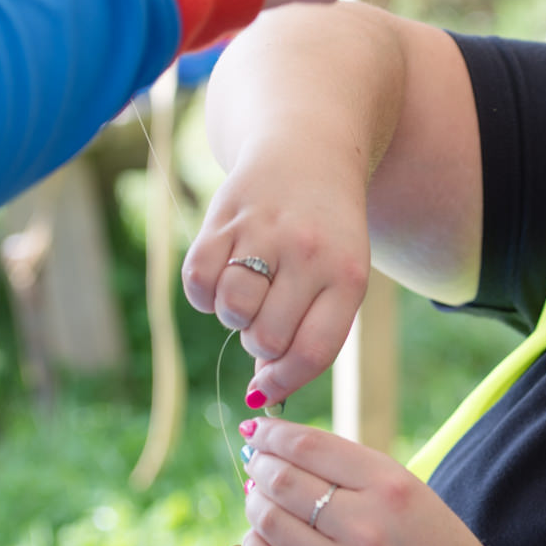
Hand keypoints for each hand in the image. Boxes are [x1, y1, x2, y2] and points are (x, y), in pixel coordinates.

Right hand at [182, 140, 370, 405]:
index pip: (311, 352)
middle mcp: (309, 254)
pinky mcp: (224, 217)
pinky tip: (222, 275)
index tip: (265, 390)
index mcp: (348, 276)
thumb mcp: (341, 277)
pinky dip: (203, 292)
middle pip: (264, 338)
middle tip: (266, 319)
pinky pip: (197, 281)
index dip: (283, 382)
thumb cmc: (327, 233)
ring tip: (248, 294)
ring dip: (231, 316)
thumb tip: (262, 394)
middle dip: (258, 343)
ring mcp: (264, 233)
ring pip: (230, 311)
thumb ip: (311, 333)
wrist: (309, 151)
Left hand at [238, 419, 501, 545]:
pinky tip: (263, 537)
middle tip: (256, 463)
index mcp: (391, 487)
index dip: (272, 434)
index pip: (311, 447)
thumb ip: (353, 473)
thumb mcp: (410, 494)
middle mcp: (366, 526)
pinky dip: (255, 545)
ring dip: (254, 503)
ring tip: (259, 498)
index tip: (256, 430)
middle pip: (282, 481)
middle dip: (260, 466)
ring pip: (268, 523)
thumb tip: (283, 454)